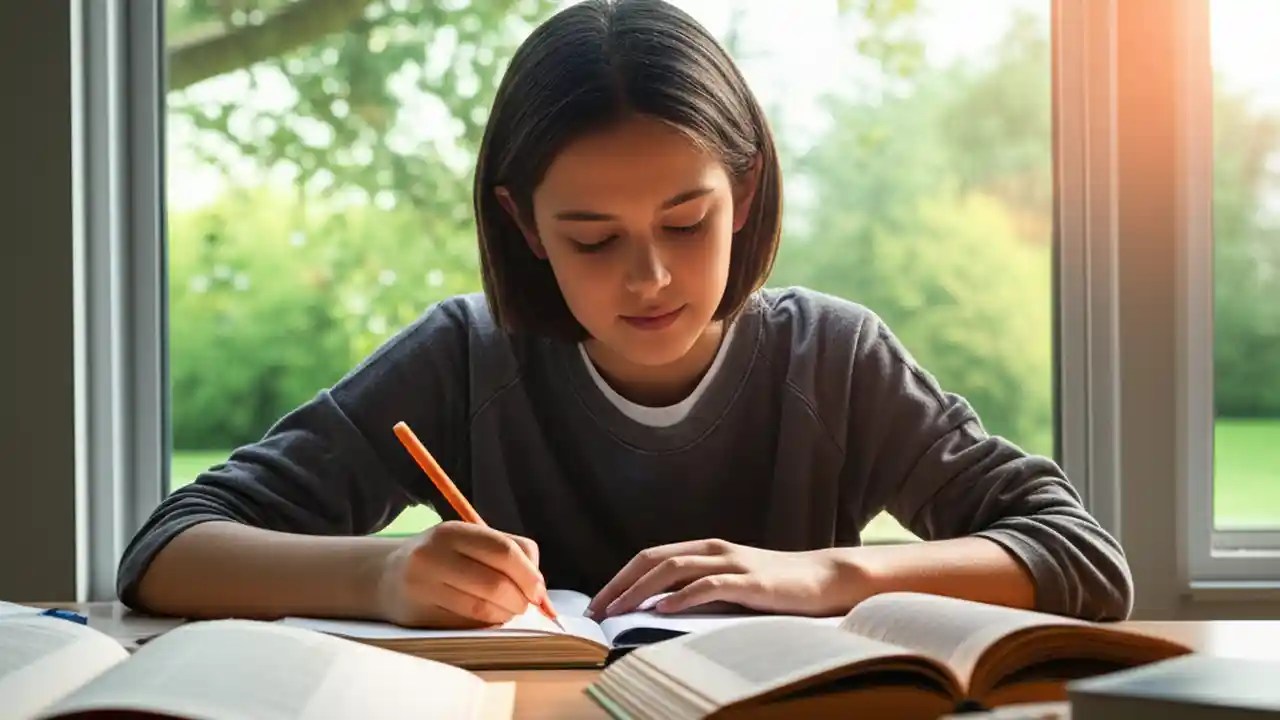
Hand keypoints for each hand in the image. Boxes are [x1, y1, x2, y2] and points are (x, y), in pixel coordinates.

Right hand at [375, 521, 544, 627]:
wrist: (387, 575)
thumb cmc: (443, 557)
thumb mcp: (470, 541)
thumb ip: (511, 554)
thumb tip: (543, 594)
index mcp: (453, 531)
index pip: (504, 551)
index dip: (529, 575)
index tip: (539, 591)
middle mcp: (434, 556)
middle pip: (496, 584)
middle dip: (520, 600)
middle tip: (524, 605)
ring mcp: (423, 586)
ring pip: (482, 609)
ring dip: (504, 615)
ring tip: (506, 611)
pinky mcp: (418, 614)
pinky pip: (465, 625)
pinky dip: (485, 625)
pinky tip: (485, 618)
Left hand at [587, 539, 867, 618]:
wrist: (824, 579)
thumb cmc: (775, 586)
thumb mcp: (730, 584)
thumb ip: (698, 589)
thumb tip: (655, 609)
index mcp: (704, 549)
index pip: (650, 557)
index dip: (620, 578)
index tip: (598, 604)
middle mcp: (713, 550)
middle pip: (652, 560)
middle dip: (619, 585)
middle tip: (596, 612)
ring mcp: (731, 563)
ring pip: (673, 570)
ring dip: (640, 591)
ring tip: (618, 612)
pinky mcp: (749, 581)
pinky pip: (708, 586)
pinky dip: (681, 597)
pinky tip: (663, 611)